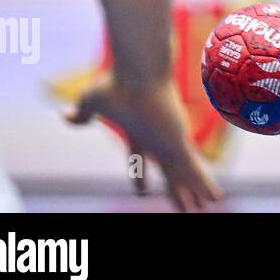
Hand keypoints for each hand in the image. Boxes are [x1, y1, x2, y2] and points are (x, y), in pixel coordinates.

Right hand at [64, 75, 222, 210]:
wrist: (138, 71)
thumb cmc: (115, 84)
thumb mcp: (90, 102)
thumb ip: (80, 114)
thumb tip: (64, 115)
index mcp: (137, 133)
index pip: (139, 160)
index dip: (140, 177)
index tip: (142, 191)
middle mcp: (157, 139)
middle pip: (168, 172)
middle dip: (176, 190)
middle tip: (186, 206)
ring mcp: (170, 142)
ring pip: (183, 175)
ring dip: (193, 193)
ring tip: (203, 208)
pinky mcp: (179, 142)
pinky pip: (193, 171)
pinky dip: (204, 186)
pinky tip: (215, 198)